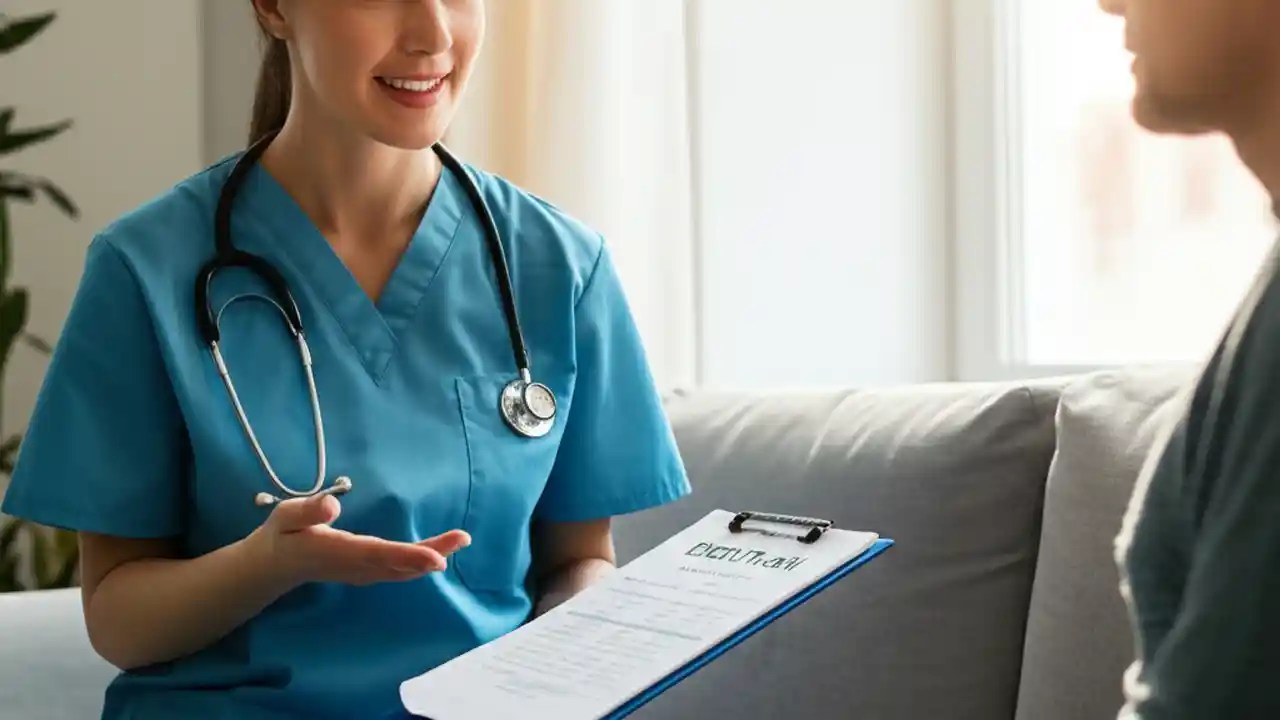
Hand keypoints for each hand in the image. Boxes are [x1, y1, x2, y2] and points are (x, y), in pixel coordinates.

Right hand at [250, 493, 470, 586]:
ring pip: (403, 569)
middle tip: (463, 538)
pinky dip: (419, 563)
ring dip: (431, 557)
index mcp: (340, 551)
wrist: (274, 565)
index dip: (410, 556)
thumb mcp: (287, 516)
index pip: (380, 554)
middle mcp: (357, 566)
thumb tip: (332, 505)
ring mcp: (363, 573)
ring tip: (459, 541)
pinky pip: (398, 570)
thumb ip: (308, 510)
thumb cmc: (283, 534)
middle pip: (400, 564)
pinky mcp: (366, 572)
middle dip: (433, 553)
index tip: (437, 558)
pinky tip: (437, 554)